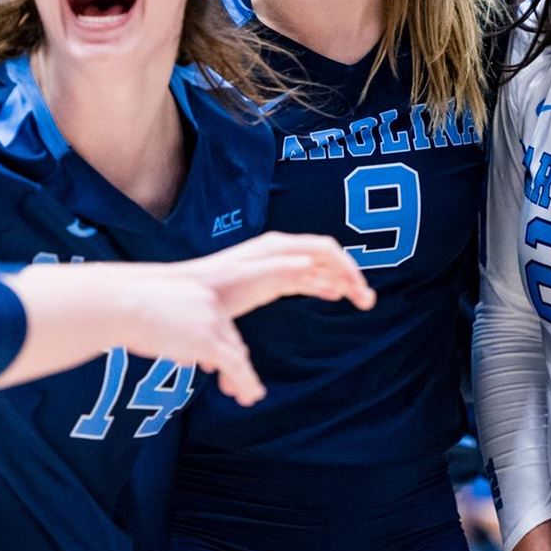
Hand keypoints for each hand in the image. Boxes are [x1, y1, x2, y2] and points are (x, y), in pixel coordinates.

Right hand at [123, 275, 264, 405]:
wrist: (118, 305)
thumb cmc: (123, 310)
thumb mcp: (154, 316)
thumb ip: (173, 334)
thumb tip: (185, 357)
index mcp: (200, 294)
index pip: (218, 323)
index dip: (220, 346)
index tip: (210, 367)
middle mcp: (211, 305)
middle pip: (231, 339)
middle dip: (235, 364)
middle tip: (231, 388)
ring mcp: (211, 323)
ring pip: (237, 355)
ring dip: (245, 378)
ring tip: (249, 396)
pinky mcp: (207, 343)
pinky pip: (235, 366)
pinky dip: (246, 382)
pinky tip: (250, 396)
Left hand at [189, 232, 375, 316]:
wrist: (182, 294)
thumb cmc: (213, 286)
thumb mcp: (248, 280)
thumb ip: (280, 271)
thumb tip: (310, 265)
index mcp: (280, 248)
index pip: (326, 251)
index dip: (348, 269)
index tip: (361, 293)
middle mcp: (280, 251)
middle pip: (327, 259)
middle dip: (350, 277)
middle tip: (368, 302)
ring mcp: (275, 263)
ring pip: (318, 268)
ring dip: (339, 282)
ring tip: (357, 301)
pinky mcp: (268, 278)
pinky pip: (304, 277)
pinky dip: (322, 285)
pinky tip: (330, 294)